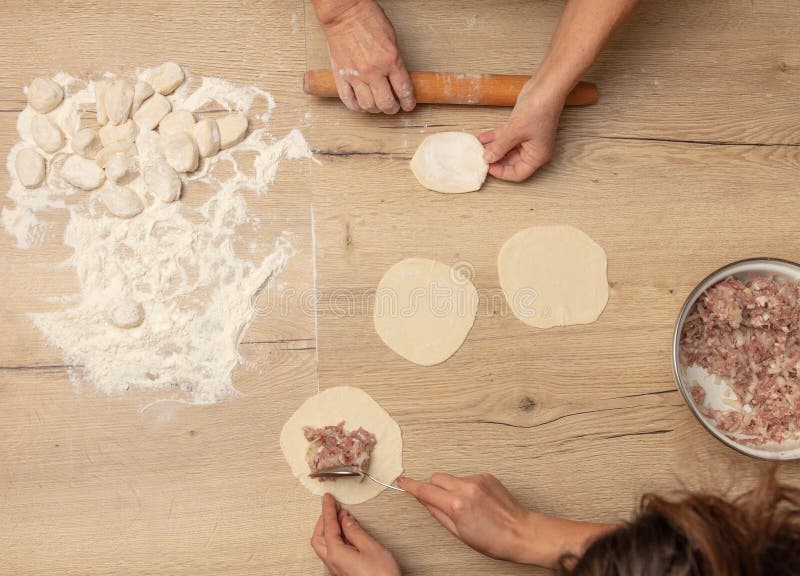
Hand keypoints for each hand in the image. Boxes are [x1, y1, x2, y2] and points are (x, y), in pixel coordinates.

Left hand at [310, 493, 400, 575]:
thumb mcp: (370, 547)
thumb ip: (355, 531)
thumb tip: (345, 520)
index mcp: (336, 554)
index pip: (328, 526)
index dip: (328, 509)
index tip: (328, 498)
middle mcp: (332, 562)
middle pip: (318, 537)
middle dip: (323, 520)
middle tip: (332, 507)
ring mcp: (337, 569)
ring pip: (324, 545)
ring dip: (328, 529)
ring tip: (340, 518)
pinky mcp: (343, 572)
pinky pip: (332, 552)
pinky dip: (335, 538)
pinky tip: (346, 534)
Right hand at [315, 0, 414, 113]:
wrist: (344, 13)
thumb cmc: (368, 19)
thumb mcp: (392, 40)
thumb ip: (395, 62)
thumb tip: (398, 80)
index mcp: (391, 60)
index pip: (404, 91)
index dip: (408, 103)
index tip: (408, 105)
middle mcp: (374, 71)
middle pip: (386, 104)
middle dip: (393, 109)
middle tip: (393, 107)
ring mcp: (356, 76)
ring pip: (368, 106)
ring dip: (375, 109)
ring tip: (377, 106)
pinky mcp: (341, 76)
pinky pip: (349, 100)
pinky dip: (357, 107)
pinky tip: (361, 105)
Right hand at [398, 473, 617, 567]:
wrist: (522, 532)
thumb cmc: (493, 540)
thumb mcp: (459, 533)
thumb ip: (438, 513)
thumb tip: (424, 500)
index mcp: (456, 504)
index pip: (425, 490)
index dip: (410, 485)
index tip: (402, 481)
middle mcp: (466, 488)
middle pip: (436, 478)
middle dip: (432, 487)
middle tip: (438, 502)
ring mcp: (478, 479)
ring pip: (452, 478)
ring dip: (450, 488)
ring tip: (465, 506)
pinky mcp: (487, 476)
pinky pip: (467, 478)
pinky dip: (466, 487)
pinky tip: (477, 501)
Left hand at [478, 78, 565, 181]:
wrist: (546, 87)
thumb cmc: (538, 109)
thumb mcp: (515, 131)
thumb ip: (500, 147)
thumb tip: (487, 159)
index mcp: (537, 156)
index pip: (518, 174)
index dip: (502, 172)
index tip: (487, 167)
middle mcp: (533, 150)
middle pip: (510, 162)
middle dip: (495, 159)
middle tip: (479, 157)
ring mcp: (527, 139)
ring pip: (506, 149)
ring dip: (492, 148)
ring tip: (477, 147)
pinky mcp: (520, 128)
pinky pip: (505, 137)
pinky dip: (494, 138)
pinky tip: (482, 138)